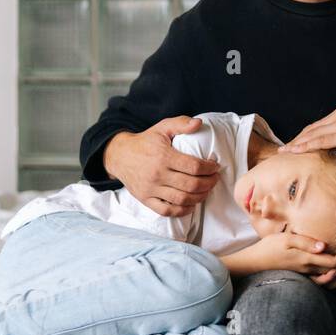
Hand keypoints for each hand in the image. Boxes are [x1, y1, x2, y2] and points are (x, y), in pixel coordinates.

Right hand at [103, 117, 220, 217]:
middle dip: (209, 183)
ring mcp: (151, 189)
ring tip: (207, 190)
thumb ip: (181, 123)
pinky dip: (182, 211)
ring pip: (182, 199)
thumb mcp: (162, 127)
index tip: (215, 166)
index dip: (209, 168)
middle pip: (191, 184)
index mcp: (164, 156)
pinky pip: (167, 210)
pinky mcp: (145, 199)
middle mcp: (157, 174)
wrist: (120, 156)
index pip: (194, 166)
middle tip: (215, 178)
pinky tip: (191, 204)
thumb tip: (199, 124)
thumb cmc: (145, 141)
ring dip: (200, 197)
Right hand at [234, 232, 335, 280]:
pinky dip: (334, 279)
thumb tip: (323, 246)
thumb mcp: (286, 239)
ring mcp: (304, 274)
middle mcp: (308, 270)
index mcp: (306, 260)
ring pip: (330, 279)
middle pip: (335, 273)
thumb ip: (305, 242)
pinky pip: (321, 281)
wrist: (254, 263)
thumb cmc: (270, 247)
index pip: (332, 262)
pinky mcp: (301, 275)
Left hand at [278, 107, 335, 165]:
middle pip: (311, 129)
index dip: (303, 136)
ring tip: (285, 153)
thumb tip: (334, 151)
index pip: (317, 126)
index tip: (292, 145)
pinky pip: (320, 141)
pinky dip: (306, 146)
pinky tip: (296, 151)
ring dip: (297, 144)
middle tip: (284, 150)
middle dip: (296, 140)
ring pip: (312, 134)